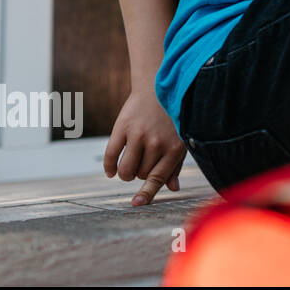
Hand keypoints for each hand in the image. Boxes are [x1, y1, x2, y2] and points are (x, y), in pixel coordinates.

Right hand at [104, 90, 186, 205]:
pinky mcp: (122, 127)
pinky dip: (109, 166)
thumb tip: (173, 189)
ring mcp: (138, 135)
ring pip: (126, 170)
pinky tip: (111, 171)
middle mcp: (157, 143)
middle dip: (140, 174)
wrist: (157, 87)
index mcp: (175, 147)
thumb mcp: (180, 139)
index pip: (159, 177)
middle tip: (144, 163)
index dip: (147, 193)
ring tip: (129, 167)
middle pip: (141, 174)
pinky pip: (110, 155)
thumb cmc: (172, 117)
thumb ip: (176, 164)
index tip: (136, 203)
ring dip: (125, 173)